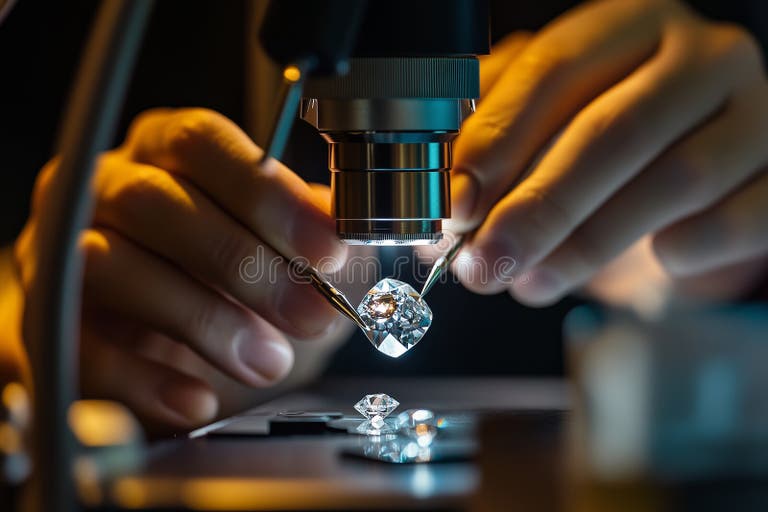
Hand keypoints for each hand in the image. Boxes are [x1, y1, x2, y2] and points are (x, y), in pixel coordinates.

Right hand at [14, 108, 348, 430]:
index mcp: (165, 151)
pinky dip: (144, 377)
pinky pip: (80, 344)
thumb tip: (349, 239)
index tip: (327, 247)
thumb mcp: (278, 248)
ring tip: (267, 361)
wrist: (154, 334)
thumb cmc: (221, 275)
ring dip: (202, 318)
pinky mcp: (47, 320)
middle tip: (309, 314)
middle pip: (158, 203)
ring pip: (112, 265)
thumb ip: (309, 236)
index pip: (203, 144)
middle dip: (245, 264)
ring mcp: (63, 249)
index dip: (269, 194)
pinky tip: (197, 397)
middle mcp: (106, 187)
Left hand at [449, 0, 767, 305]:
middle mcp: (699, 54)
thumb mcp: (549, 123)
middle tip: (485, 263)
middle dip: (537, 208)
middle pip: (613, 128)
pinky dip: (688, 249)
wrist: (707, 162)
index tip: (456, 204)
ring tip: (532, 284)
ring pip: (675, 178)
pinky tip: (654, 259)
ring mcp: (754, 110)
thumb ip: (495, 150)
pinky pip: (739, 219)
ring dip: (590, 244)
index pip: (555, 69)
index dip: (498, 139)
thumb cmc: (611, 141)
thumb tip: (443, 215)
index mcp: (626, 24)